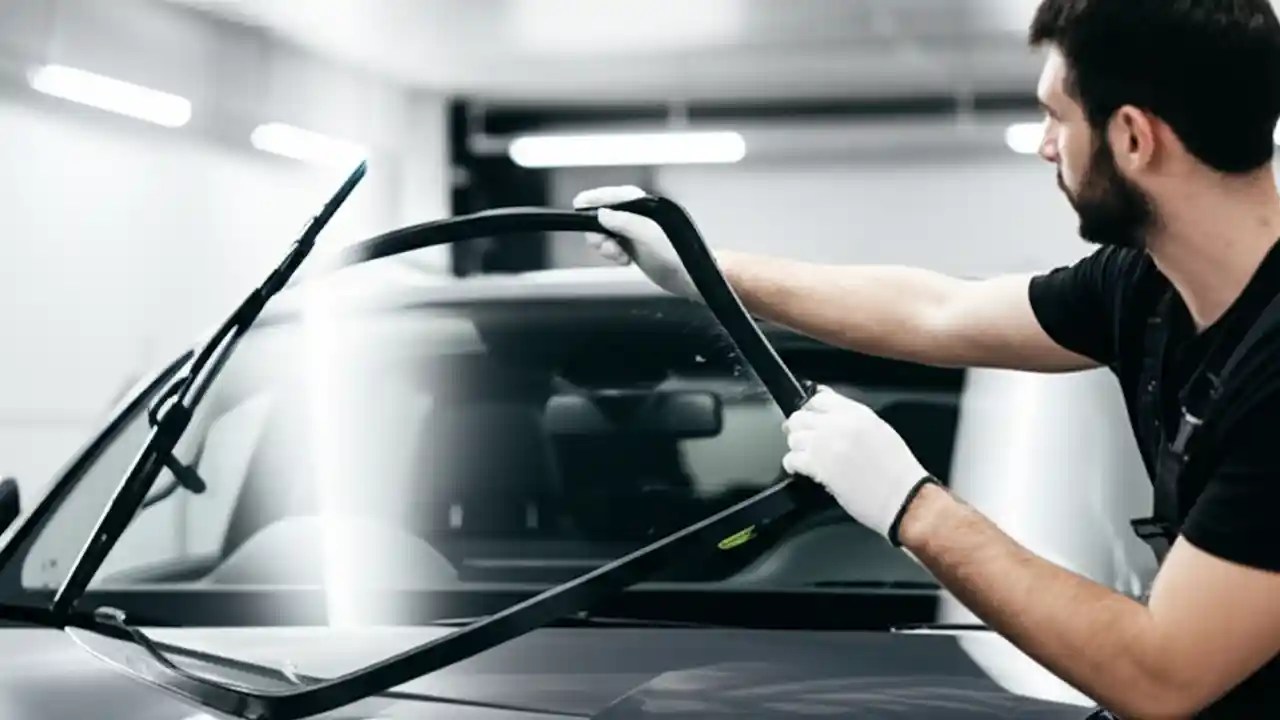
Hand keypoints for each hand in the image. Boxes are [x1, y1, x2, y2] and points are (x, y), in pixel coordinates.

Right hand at [572, 185, 698, 299]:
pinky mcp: (637, 248)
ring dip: (605, 244)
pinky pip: (614, 245)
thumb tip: (602, 213)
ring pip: (608, 232)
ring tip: (617, 255)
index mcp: (645, 207)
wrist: (692, 279)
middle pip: (606, 215)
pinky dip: (612, 253)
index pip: (614, 197)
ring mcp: (638, 233)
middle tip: (604, 245)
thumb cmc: (679, 256)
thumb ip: (624, 222)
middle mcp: (640, 217)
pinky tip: (622, 260)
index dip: (595, 199)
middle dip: (599, 230)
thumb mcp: (648, 235)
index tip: (579, 203)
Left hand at [782, 387, 933, 541]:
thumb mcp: (880, 431)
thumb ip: (854, 419)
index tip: (809, 417)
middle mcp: (840, 424)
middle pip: (801, 416)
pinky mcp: (818, 466)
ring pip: (794, 437)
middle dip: (799, 428)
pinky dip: (792, 465)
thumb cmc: (899, 471)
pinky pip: (792, 459)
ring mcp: (827, 444)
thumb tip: (831, 415)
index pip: (820, 398)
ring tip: (804, 457)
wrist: (905, 497)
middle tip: (802, 439)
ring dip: (796, 447)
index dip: (810, 409)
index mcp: (858, 413)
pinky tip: (800, 469)